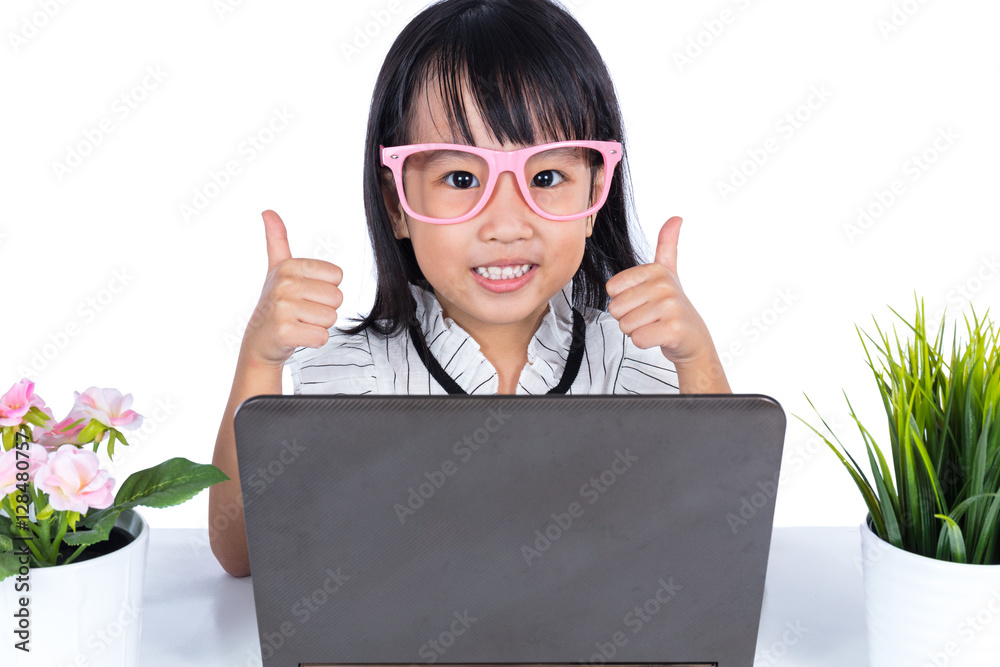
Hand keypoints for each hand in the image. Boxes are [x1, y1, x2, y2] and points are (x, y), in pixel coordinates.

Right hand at [240, 210, 343, 368]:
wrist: (260, 340)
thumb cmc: (275, 303)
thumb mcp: (277, 269)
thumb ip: (277, 240)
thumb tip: (268, 211)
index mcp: (289, 266)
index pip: (337, 276)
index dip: (326, 288)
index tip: (305, 293)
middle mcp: (284, 284)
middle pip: (337, 298)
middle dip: (324, 309)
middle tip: (303, 312)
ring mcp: (282, 308)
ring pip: (331, 318)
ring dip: (318, 325)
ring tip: (299, 323)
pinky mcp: (285, 332)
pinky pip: (322, 336)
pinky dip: (313, 340)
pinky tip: (297, 336)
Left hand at [605, 216, 714, 366]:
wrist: (693, 338)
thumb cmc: (673, 308)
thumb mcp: (669, 273)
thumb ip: (667, 246)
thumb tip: (676, 218)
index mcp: (657, 270)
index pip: (612, 288)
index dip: (622, 300)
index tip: (643, 301)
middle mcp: (665, 285)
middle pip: (616, 308)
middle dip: (628, 318)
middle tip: (649, 317)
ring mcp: (671, 307)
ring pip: (626, 325)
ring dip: (636, 330)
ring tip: (654, 325)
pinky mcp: (673, 329)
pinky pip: (638, 338)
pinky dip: (645, 341)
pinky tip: (659, 336)